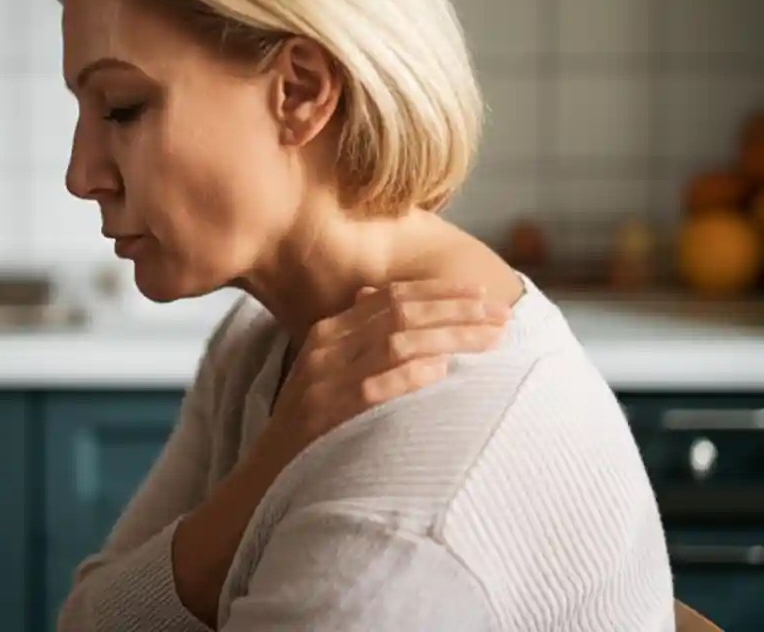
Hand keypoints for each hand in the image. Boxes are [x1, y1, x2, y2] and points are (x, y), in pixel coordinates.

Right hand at [264, 279, 510, 457]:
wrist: (265, 474)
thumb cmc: (306, 425)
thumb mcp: (324, 372)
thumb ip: (356, 339)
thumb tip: (388, 302)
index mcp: (326, 332)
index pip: (389, 297)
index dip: (438, 291)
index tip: (481, 291)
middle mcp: (325, 348)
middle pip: (399, 313)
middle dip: (456, 309)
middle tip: (501, 312)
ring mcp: (326, 380)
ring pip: (396, 342)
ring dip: (449, 336)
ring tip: (491, 337)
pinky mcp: (329, 413)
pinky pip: (377, 385)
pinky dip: (411, 374)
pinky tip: (443, 370)